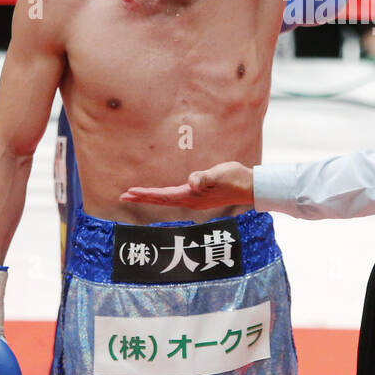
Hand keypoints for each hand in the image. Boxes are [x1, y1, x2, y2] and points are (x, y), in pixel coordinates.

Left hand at [120, 161, 253, 209]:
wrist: (251, 187)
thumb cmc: (236, 178)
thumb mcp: (220, 173)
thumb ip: (205, 177)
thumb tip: (192, 182)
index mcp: (192, 195)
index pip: (163, 195)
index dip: (145, 193)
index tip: (128, 192)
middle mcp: (191, 201)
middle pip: (161, 199)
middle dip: (142, 196)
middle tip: (123, 195)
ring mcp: (196, 201)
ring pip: (167, 199)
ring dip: (151, 196)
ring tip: (136, 193)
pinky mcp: (200, 197)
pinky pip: (175, 197)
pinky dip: (163, 195)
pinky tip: (161, 193)